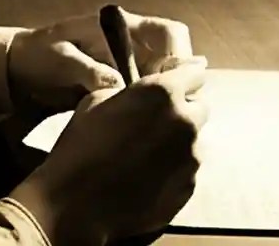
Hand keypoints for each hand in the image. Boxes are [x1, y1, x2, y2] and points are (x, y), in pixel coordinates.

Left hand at [8, 6, 196, 112]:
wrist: (19, 71)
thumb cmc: (39, 55)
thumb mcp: (61, 60)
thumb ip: (90, 70)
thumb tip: (119, 85)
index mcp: (123, 28)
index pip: (170, 34)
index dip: (180, 56)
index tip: (171, 84)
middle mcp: (135, 47)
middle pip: (175, 63)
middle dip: (174, 88)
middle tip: (158, 112)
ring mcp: (131, 69)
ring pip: (165, 85)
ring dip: (162, 104)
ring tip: (146, 123)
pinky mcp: (123, 90)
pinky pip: (148, 100)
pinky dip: (147, 114)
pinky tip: (136, 129)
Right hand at [10, 65, 208, 244]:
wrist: (79, 205)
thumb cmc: (81, 147)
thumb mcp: (95, 102)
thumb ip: (129, 93)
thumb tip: (140, 98)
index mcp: (162, 93)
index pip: (193, 73)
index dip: (185, 75)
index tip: (181, 78)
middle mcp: (185, 122)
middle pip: (199, 109)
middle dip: (182, 110)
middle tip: (156, 121)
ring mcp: (190, 158)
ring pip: (193, 142)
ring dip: (177, 142)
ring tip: (147, 156)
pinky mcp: (189, 187)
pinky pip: (187, 170)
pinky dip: (173, 169)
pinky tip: (148, 177)